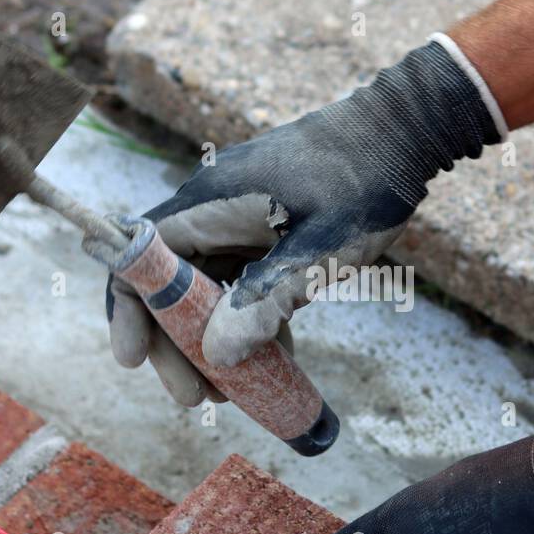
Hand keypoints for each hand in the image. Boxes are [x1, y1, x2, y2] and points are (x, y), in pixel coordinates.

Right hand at [105, 36, 502, 403]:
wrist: (403, 134)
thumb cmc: (361, 183)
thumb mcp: (317, 249)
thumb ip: (268, 299)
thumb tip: (217, 355)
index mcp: (206, 207)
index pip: (139, 263)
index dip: (129, 314)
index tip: (133, 361)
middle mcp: (210, 214)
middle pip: (169, 289)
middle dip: (178, 347)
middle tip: (198, 399)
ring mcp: (238, 223)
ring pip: (206, 293)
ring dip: (214, 343)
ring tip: (234, 395)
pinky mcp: (266, 233)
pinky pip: (242, 284)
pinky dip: (250, 322)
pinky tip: (274, 363)